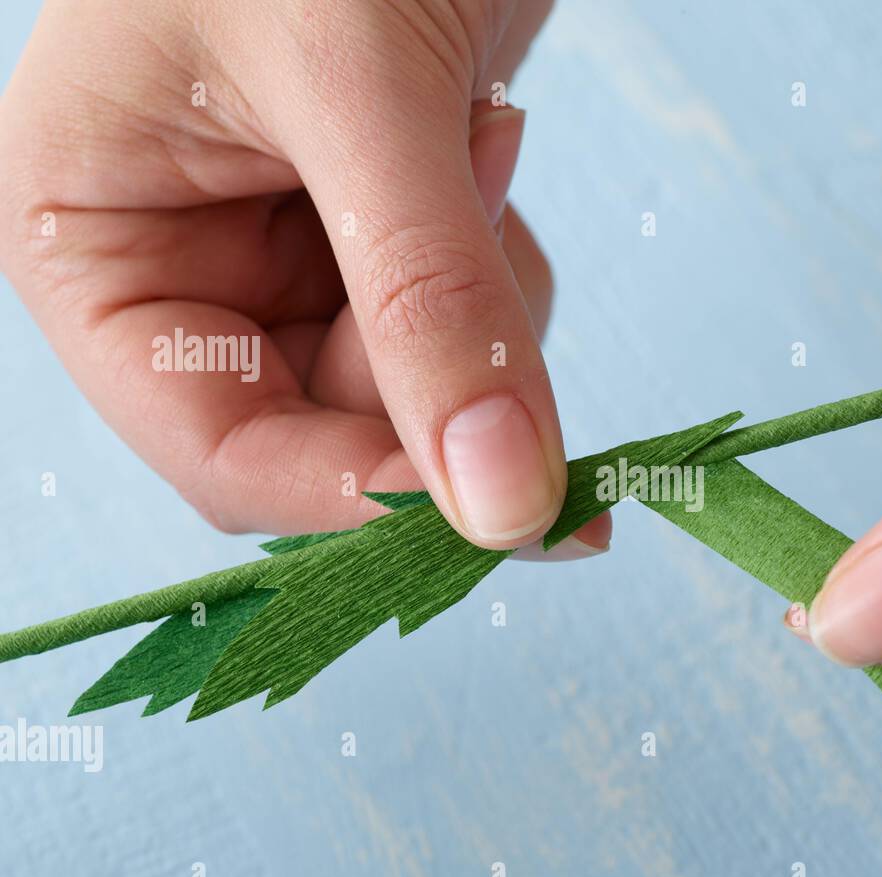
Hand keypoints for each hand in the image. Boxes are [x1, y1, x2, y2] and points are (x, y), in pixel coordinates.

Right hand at [0, 0, 609, 557]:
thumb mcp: (359, 89)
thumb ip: (431, 300)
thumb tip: (504, 504)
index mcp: (96, 242)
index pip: (216, 455)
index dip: (353, 498)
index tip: (488, 510)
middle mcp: (185, 271)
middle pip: (331, 435)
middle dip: (441, 394)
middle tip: (515, 312)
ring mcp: (290, 259)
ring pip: (415, 393)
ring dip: (483, 316)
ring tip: (480, 144)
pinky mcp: (383, 238)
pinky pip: (463, 325)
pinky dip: (501, 266)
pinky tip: (489, 134)